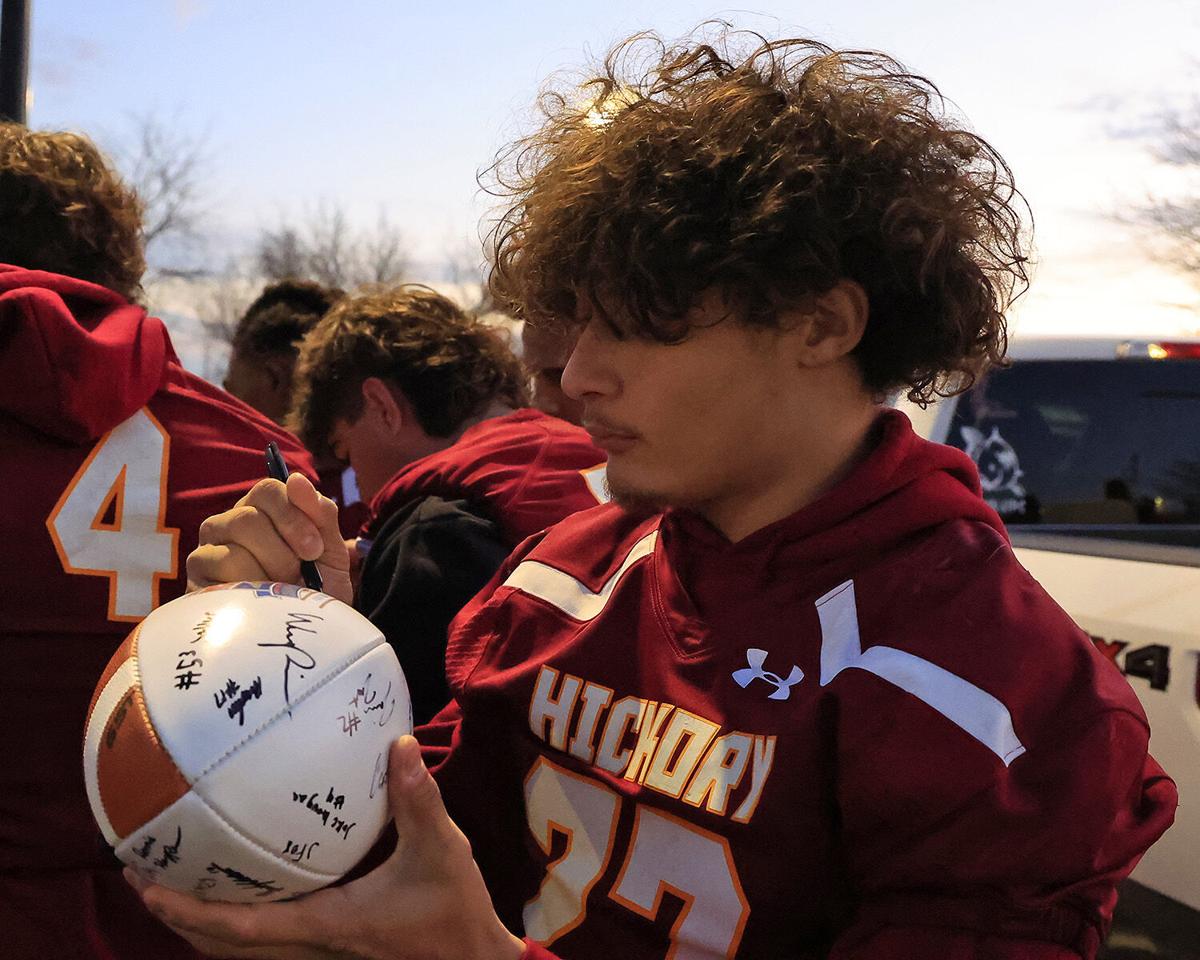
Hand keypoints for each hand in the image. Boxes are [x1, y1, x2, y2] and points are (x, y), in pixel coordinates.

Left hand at [126, 736, 525, 959]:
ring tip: (173, 886)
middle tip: (141, 876)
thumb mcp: (442, 851)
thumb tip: (397, 744)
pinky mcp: (331, 947)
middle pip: (221, 945)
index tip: (146, 883)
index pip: (239, 927)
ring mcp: (319, 952)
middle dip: (176, 916)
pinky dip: (234, 923)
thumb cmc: (453, 913)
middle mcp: (311, 946)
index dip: (186, 909)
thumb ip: (418, 799)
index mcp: (326, 924)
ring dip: (199, 924)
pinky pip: (264, 941)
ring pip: (239, 950)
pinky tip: (240, 887)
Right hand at [186, 473, 352, 604]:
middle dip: (282, 552)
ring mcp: (205, 555)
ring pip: (232, 554)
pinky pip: (218, 584)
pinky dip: (248, 596)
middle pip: (247, 520)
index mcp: (260, 508)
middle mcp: (226, 525)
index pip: (267, 490)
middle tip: (300, 575)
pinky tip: (259, 605)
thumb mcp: (330, 552)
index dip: (293, 517)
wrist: (306, 636)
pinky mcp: (194, 587)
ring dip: (267, 578)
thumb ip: (320, 514)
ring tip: (279, 593)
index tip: (314, 548)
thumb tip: (296, 479)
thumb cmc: (317, 587)